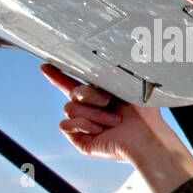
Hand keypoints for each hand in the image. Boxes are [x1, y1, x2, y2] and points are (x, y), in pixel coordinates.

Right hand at [41, 63, 173, 163]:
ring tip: (114, 121)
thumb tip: (117, 53)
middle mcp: (89, 110)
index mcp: (99, 97)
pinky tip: (99, 131)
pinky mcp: (79, 139)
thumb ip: (116, 74)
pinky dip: (83, 125)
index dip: (58, 75)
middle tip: (109, 103)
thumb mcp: (131, 88)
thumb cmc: (145, 116)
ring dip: (94, 114)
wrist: (146, 137)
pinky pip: (65, 124)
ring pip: (70, 108)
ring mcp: (83, 124)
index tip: (46, 65)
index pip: (73, 84)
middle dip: (90, 95)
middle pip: (73, 93)